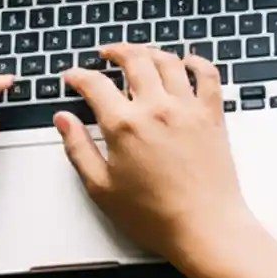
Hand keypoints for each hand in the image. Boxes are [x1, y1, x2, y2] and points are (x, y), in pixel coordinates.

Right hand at [57, 46, 276, 277]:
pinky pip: (209, 75)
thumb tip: (63, 120)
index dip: (79, 75)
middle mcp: (157, 108)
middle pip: (134, 60)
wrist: (204, 226)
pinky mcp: (213, 115)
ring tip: (140, 54)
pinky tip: (188, 61)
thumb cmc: (154, 215)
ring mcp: (188, 108)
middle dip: (116, 51)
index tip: (73, 75)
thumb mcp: (101, 187)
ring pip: (169, 61)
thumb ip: (79, 148)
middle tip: (106, 53)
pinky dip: (197, 62)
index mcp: (125, 125)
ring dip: (151, 51)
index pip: (95, 84)